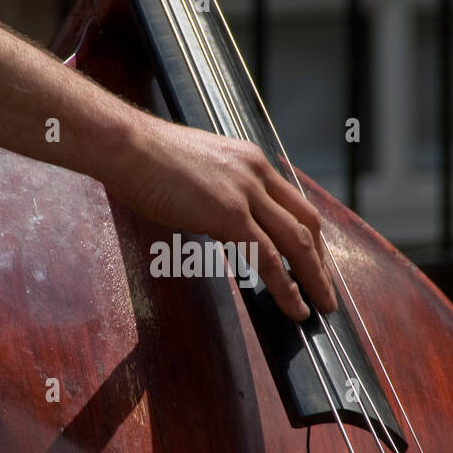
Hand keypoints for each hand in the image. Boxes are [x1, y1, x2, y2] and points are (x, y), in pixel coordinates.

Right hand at [105, 116, 336, 323]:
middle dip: (320, 260)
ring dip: (314, 279)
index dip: (310, 235)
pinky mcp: (229, 214)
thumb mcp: (196, 169)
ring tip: (321, 306)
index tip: (315, 259)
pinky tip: (294, 307)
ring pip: (297, 242)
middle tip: (326, 289)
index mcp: (251, 161)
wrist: (126, 146)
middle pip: (307, 222)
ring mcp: (245, 193)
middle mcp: (257, 173)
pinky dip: (286, 287)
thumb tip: (217, 216)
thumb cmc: (145, 159)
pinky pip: (268, 258)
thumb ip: (217, 190)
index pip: (294, 202)